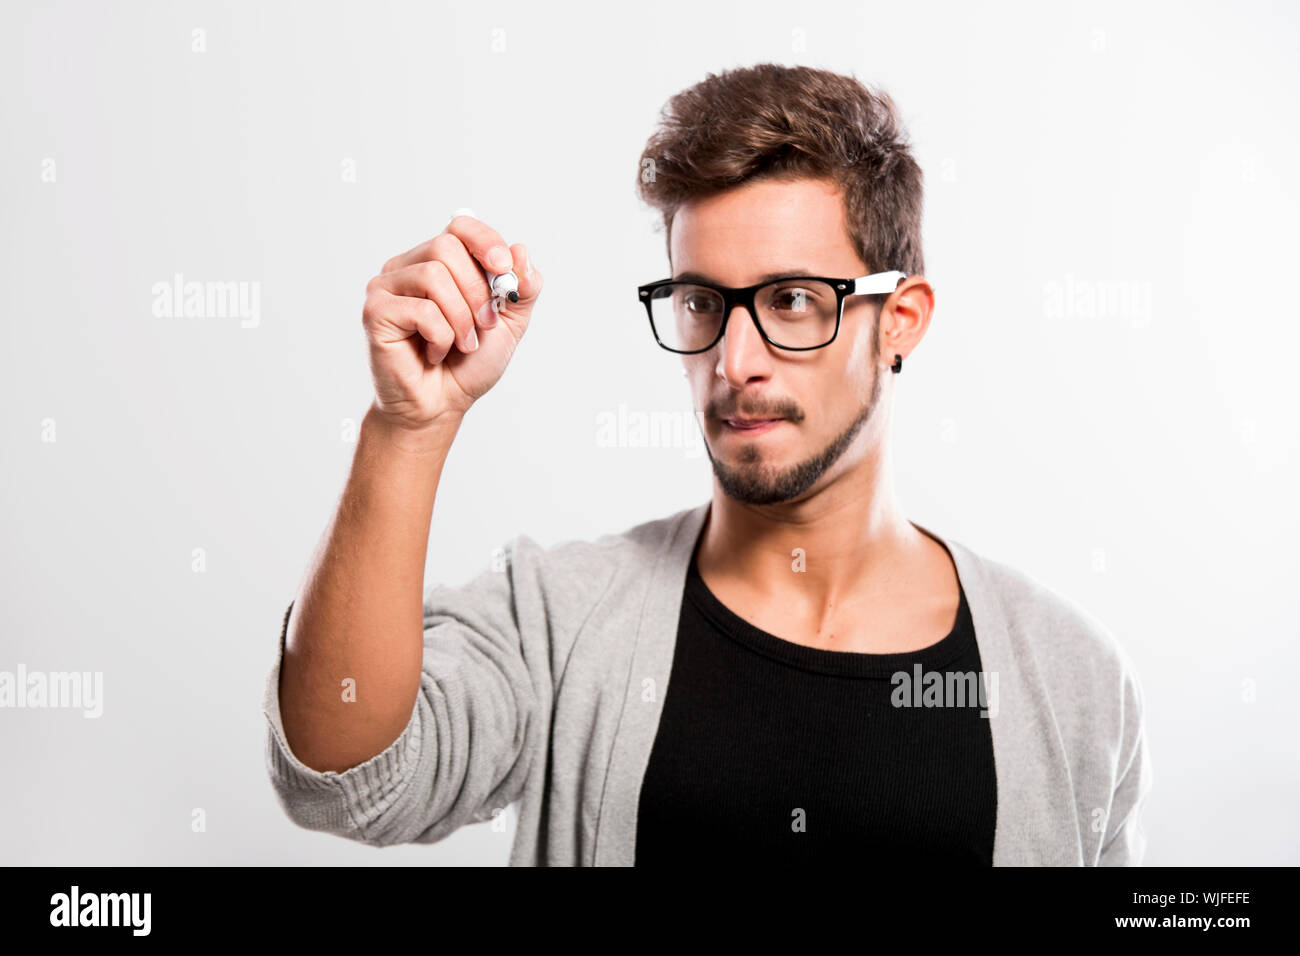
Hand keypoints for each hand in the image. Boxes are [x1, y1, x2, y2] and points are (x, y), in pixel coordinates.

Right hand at [361, 215, 541, 427]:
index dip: (485, 241)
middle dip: (477, 291)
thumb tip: (521, 251)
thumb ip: (522, 289)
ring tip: (462, 344)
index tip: (503, 268)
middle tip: (484, 325)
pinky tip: (434, 353)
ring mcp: (387, 287)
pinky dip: (440, 337)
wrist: (440, 406)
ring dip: (461, 318)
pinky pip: (420, 310)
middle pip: (446, 247)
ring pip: (433, 276)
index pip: (460, 226)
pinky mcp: (375, 312)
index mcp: (440, 262)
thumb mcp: (509, 324)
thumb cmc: (468, 364)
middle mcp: (408, 267)